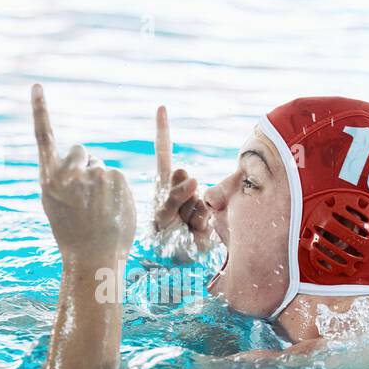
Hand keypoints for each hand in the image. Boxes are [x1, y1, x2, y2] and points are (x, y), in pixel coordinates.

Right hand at [31, 84, 134, 262]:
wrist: (94, 257)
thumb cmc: (74, 234)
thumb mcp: (57, 206)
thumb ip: (61, 179)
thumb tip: (80, 159)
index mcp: (48, 180)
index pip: (43, 137)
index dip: (40, 110)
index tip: (37, 86)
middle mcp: (66, 172)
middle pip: (81, 152)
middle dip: (86, 166)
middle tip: (87, 197)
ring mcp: (91, 172)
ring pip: (100, 166)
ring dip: (102, 182)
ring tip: (99, 209)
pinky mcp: (114, 176)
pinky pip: (115, 175)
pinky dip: (116, 190)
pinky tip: (111, 208)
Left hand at [153, 106, 211, 252]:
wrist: (180, 261)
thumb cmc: (163, 239)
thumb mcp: (160, 217)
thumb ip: (172, 196)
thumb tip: (193, 178)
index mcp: (164, 184)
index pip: (164, 153)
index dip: (163, 130)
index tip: (161, 107)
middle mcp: (181, 187)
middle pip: (181, 177)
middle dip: (177, 193)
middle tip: (174, 212)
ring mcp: (196, 199)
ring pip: (194, 198)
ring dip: (186, 215)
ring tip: (182, 227)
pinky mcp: (208, 213)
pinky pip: (203, 212)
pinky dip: (197, 224)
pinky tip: (193, 231)